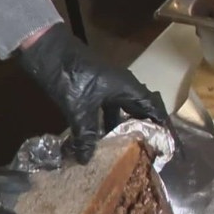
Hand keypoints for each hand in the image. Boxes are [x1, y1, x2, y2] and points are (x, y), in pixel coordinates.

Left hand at [17, 24, 170, 164]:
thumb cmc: (73, 78)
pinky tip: (101, 136)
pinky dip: (107, 122)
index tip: (163, 143)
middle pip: (140, 110)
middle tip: (146, 149)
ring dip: (123, 127)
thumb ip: (86, 135)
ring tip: (125, 147)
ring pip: (122, 110)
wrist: (50, 52)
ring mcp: (109, 87)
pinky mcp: (95, 89)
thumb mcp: (80, 110)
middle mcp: (124, 87)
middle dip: (142, 129)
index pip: (152, 108)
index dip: (159, 125)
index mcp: (128, 89)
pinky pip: (108, 109)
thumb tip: (85, 161)